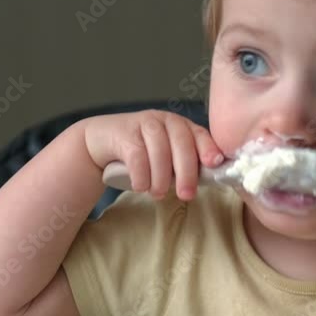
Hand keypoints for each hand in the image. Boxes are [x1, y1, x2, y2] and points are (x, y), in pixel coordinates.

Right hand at [81, 110, 223, 200]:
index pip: (200, 134)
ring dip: (160, 177)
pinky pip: (137, 156)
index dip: (208, 148)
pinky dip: (141, 176)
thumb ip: (184, 165)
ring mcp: (144, 123)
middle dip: (186, 171)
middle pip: (181, 143)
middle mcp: (165, 120)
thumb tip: (207, 182)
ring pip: (159, 150)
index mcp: (181, 126)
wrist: (101, 142)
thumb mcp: (166, 159)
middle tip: (186, 195)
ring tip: (157, 193)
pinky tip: (140, 186)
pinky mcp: (124, 132)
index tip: (214, 164)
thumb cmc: (141, 155)